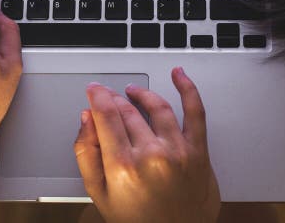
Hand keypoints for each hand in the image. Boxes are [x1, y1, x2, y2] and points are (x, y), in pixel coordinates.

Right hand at [74, 68, 220, 222]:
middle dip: (115, 99)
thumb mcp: (99, 194)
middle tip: (110, 96)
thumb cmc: (138, 221)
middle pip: (128, 111)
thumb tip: (86, 119)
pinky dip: (188, 88)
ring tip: (133, 91)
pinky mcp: (198, 151)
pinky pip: (195, 111)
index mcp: (122, 166)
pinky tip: (179, 75)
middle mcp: (151, 155)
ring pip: (157, 106)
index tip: (94, 90)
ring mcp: (177, 151)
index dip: (98, 96)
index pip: (106, 115)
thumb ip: (86, 153)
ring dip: (142, 93)